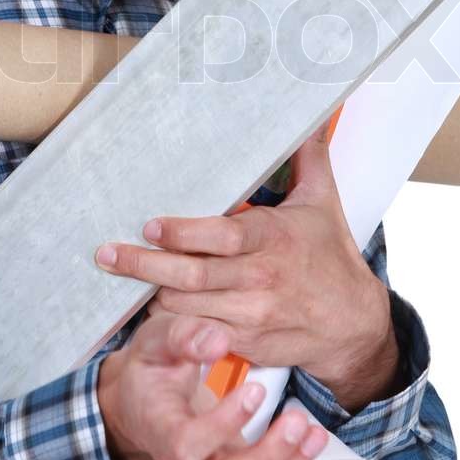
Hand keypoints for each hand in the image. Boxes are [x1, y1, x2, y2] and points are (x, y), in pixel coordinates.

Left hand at [95, 121, 396, 403]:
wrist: (352, 323)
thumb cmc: (331, 257)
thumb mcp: (323, 203)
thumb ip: (308, 159)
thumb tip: (305, 117)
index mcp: (275, 239)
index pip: (223, 236)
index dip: (183, 234)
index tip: (150, 226)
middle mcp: (261, 279)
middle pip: (193, 275)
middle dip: (144, 265)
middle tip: (107, 253)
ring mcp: (251, 315)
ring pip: (186, 305)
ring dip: (152, 292)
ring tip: (121, 275)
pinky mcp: (244, 342)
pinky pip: (195, 332)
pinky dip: (170, 321)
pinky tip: (149, 306)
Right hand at [96, 309, 327, 459]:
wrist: (140, 401)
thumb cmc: (150, 368)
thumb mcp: (156, 340)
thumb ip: (184, 336)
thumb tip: (218, 341)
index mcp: (161, 427)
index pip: (188, 442)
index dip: (224, 424)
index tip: (256, 390)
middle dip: (268, 456)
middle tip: (298, 420)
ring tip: (315, 433)